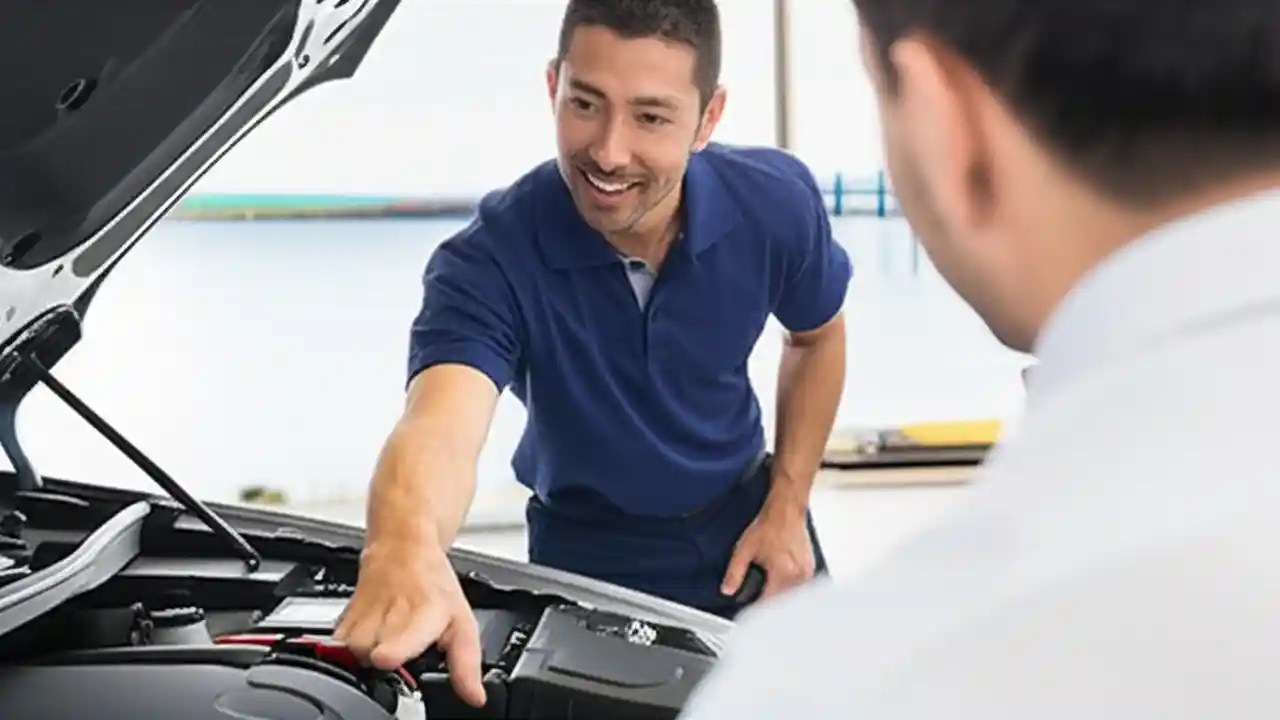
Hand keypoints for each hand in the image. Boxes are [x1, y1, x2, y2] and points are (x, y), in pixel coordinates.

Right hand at [334, 540, 486, 707]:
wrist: (401, 547)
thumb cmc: (432, 585)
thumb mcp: (461, 621)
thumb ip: (466, 664)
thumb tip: (475, 698)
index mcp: (422, 615)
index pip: (400, 636)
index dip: (393, 650)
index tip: (385, 657)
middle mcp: (388, 614)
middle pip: (372, 656)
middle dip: (385, 660)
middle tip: (402, 647)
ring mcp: (362, 614)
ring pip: (352, 651)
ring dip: (366, 654)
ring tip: (386, 639)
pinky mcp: (343, 614)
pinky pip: (339, 643)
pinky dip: (350, 646)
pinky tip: (369, 634)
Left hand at [720, 498, 814, 601]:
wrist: (785, 511)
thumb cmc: (768, 526)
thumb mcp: (744, 550)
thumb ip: (734, 573)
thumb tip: (728, 590)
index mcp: (783, 573)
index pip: (768, 602)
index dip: (756, 601)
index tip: (750, 596)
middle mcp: (799, 576)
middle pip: (780, 599)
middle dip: (767, 592)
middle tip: (759, 577)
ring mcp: (807, 573)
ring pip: (789, 594)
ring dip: (778, 589)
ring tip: (770, 570)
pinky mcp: (810, 569)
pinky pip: (797, 585)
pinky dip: (788, 582)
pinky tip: (780, 569)